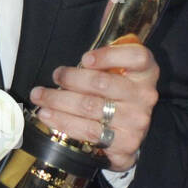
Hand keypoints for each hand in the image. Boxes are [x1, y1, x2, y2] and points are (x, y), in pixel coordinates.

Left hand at [29, 36, 158, 171]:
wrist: (128, 134)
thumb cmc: (117, 96)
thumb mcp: (118, 72)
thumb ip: (105, 58)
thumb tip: (84, 44)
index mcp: (146, 73)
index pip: (137, 57)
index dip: (109, 55)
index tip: (85, 58)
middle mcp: (144, 96)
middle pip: (103, 82)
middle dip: (71, 78)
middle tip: (55, 76)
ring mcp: (136, 121)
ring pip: (90, 107)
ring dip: (59, 100)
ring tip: (41, 96)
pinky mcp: (124, 142)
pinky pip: (87, 131)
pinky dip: (63, 122)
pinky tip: (49, 116)